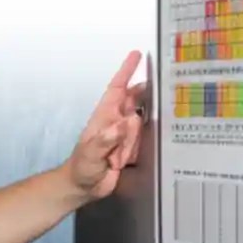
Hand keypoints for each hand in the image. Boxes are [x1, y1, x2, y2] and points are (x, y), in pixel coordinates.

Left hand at [63, 50, 145, 201]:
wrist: (84, 186)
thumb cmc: (82, 168)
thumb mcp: (90, 154)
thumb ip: (106, 140)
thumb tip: (125, 123)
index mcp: (104, 116)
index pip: (117, 89)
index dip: (126, 71)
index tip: (137, 55)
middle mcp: (117, 120)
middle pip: (137, 101)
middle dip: (146, 98)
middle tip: (160, 93)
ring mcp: (126, 133)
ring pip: (143, 122)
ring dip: (135, 138)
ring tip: (117, 157)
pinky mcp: (134, 146)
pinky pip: (146, 138)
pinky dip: (145, 143)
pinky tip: (136, 153)